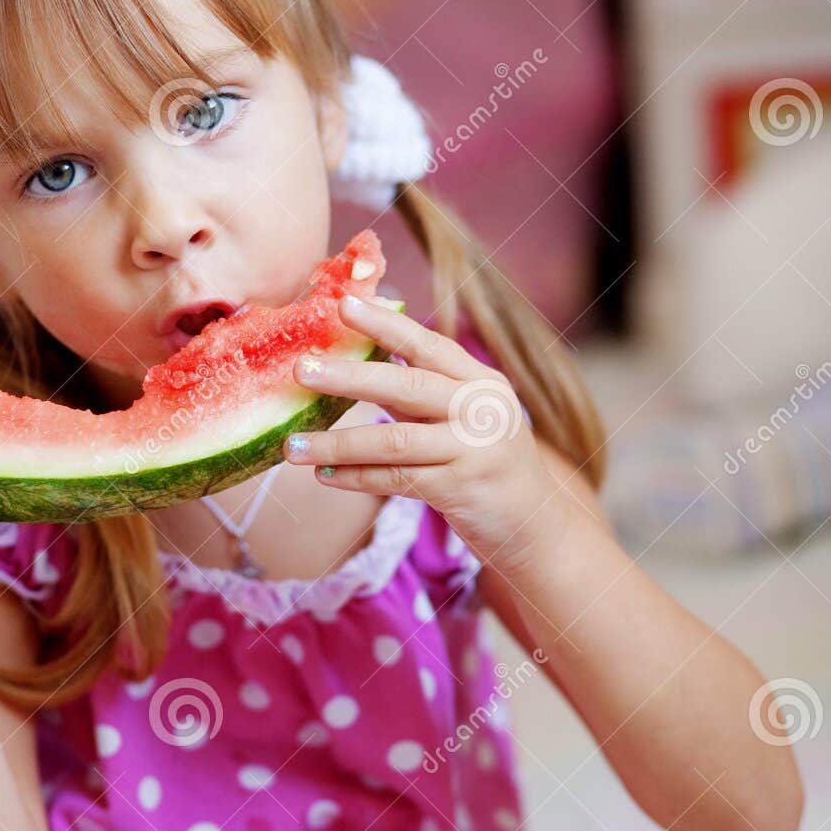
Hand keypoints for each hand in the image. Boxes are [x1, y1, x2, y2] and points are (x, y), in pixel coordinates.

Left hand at [283, 293, 561, 569]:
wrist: (536, 526)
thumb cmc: (487, 466)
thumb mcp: (466, 420)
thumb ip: (422, 394)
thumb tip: (355, 367)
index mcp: (482, 382)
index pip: (430, 345)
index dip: (386, 324)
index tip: (345, 304)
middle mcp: (481, 410)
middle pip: (407, 385)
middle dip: (350, 376)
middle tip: (302, 369)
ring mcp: (473, 450)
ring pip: (394, 441)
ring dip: (338, 443)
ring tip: (294, 446)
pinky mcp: (460, 489)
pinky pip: (396, 480)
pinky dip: (357, 478)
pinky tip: (324, 476)